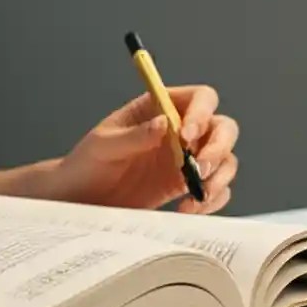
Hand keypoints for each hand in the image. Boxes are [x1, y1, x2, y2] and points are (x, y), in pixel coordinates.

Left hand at [51, 85, 238, 213]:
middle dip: (218, 147)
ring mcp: (185, 159)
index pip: (199, 98)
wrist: (80, 199)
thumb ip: (134, 135)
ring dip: (220, 176)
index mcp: (158, 108)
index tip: (186, 136)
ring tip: (197, 194)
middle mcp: (179, 131)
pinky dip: (212, 200)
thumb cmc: (87, 163)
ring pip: (225, 159)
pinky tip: (189, 208)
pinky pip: (216, 189)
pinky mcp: (185, 186)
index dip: (201, 112)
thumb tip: (164, 123)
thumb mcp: (103, 146)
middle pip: (222, 127)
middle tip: (200, 168)